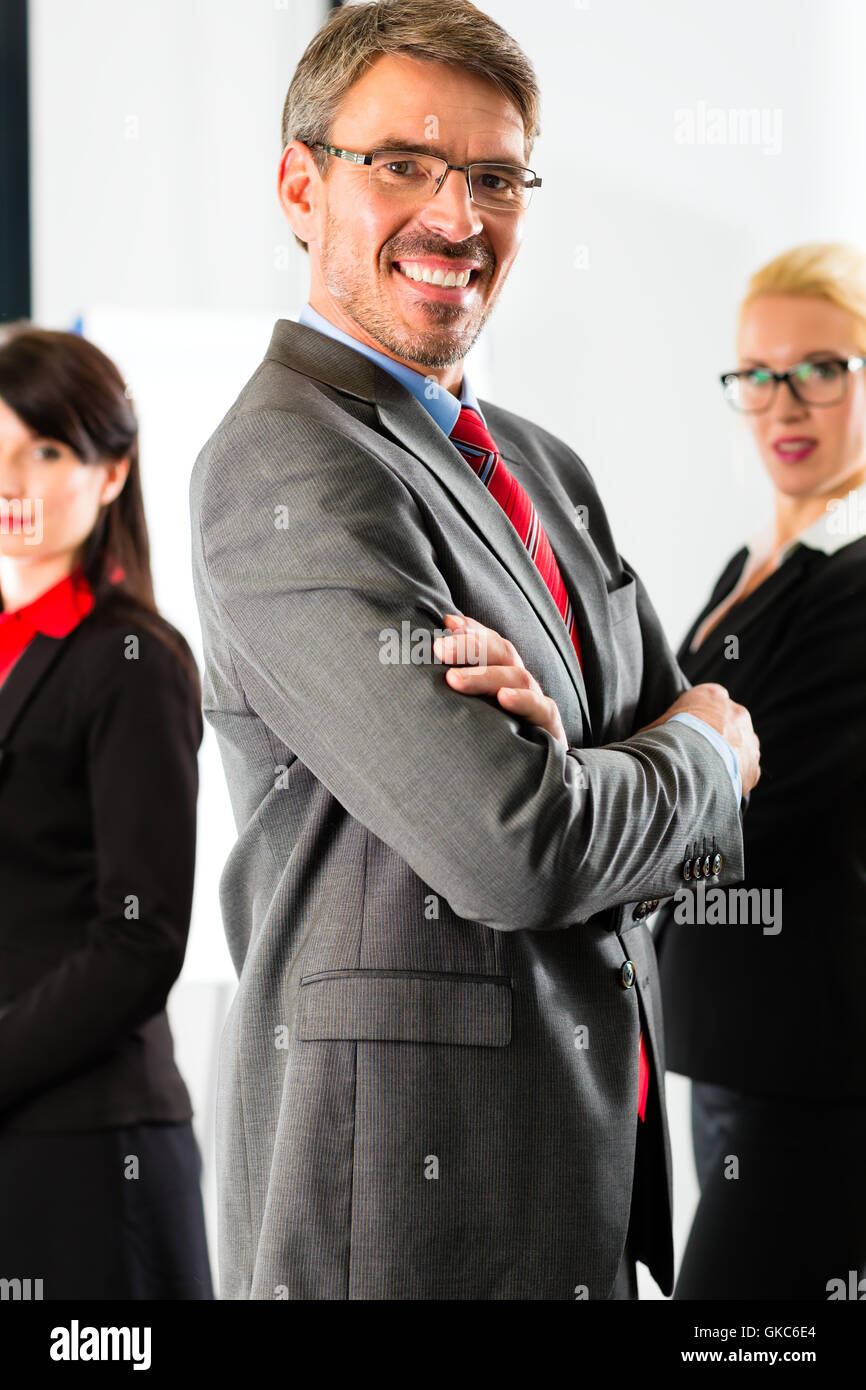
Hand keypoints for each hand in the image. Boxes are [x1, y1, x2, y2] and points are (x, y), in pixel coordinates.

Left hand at [433, 614, 567, 747]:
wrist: (535, 771)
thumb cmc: (496, 733)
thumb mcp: (474, 705)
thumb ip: (457, 678)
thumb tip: (432, 649)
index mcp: (501, 670)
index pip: (489, 641)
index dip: (470, 630)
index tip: (445, 625)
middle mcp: (518, 680)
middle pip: (500, 651)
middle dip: (469, 646)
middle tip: (439, 649)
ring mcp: (534, 699)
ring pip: (515, 676)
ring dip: (484, 674)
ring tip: (454, 679)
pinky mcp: (548, 724)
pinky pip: (539, 707)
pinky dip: (522, 699)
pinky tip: (503, 698)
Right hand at [637, 682, 760, 794]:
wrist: (690, 763)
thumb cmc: (668, 740)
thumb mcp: (653, 729)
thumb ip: (655, 731)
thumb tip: (638, 741)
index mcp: (711, 695)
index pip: (710, 697)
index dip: (699, 716)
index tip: (688, 730)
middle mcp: (735, 711)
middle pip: (728, 721)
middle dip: (716, 736)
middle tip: (696, 753)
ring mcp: (748, 738)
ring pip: (740, 746)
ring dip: (728, 756)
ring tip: (706, 772)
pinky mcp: (754, 763)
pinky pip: (745, 770)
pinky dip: (734, 778)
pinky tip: (716, 785)